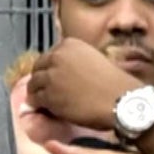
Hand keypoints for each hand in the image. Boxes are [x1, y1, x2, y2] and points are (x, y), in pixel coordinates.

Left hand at [27, 38, 142, 130]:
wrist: (120, 100)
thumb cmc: (114, 82)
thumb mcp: (94, 59)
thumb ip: (77, 61)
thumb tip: (65, 72)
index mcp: (69, 44)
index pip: (50, 54)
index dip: (51, 67)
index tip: (54, 76)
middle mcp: (57, 56)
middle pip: (38, 67)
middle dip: (42, 78)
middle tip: (46, 89)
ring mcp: (51, 76)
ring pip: (33, 84)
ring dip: (37, 92)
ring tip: (44, 100)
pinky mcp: (49, 95)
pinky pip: (35, 99)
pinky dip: (38, 104)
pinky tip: (45, 109)